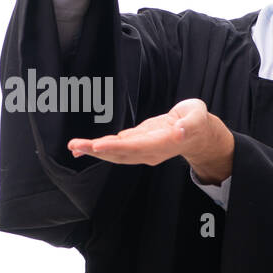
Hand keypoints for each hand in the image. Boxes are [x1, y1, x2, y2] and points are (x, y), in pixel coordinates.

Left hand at [68, 98, 233, 183]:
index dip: (116, 147)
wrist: (197, 134)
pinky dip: (98, 147)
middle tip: (75, 145)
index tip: (98, 145)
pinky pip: (115, 147)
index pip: (135, 147)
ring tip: (74, 146)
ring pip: (115, 153)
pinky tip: (83, 146)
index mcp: (162, 143)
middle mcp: (149, 151)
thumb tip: (179, 132)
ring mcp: (141, 149)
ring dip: (93, 150)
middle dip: (96, 150)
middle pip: (120, 153)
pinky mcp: (136, 142)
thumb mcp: (198, 118)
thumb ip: (189, 125)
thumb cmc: (197, 123)